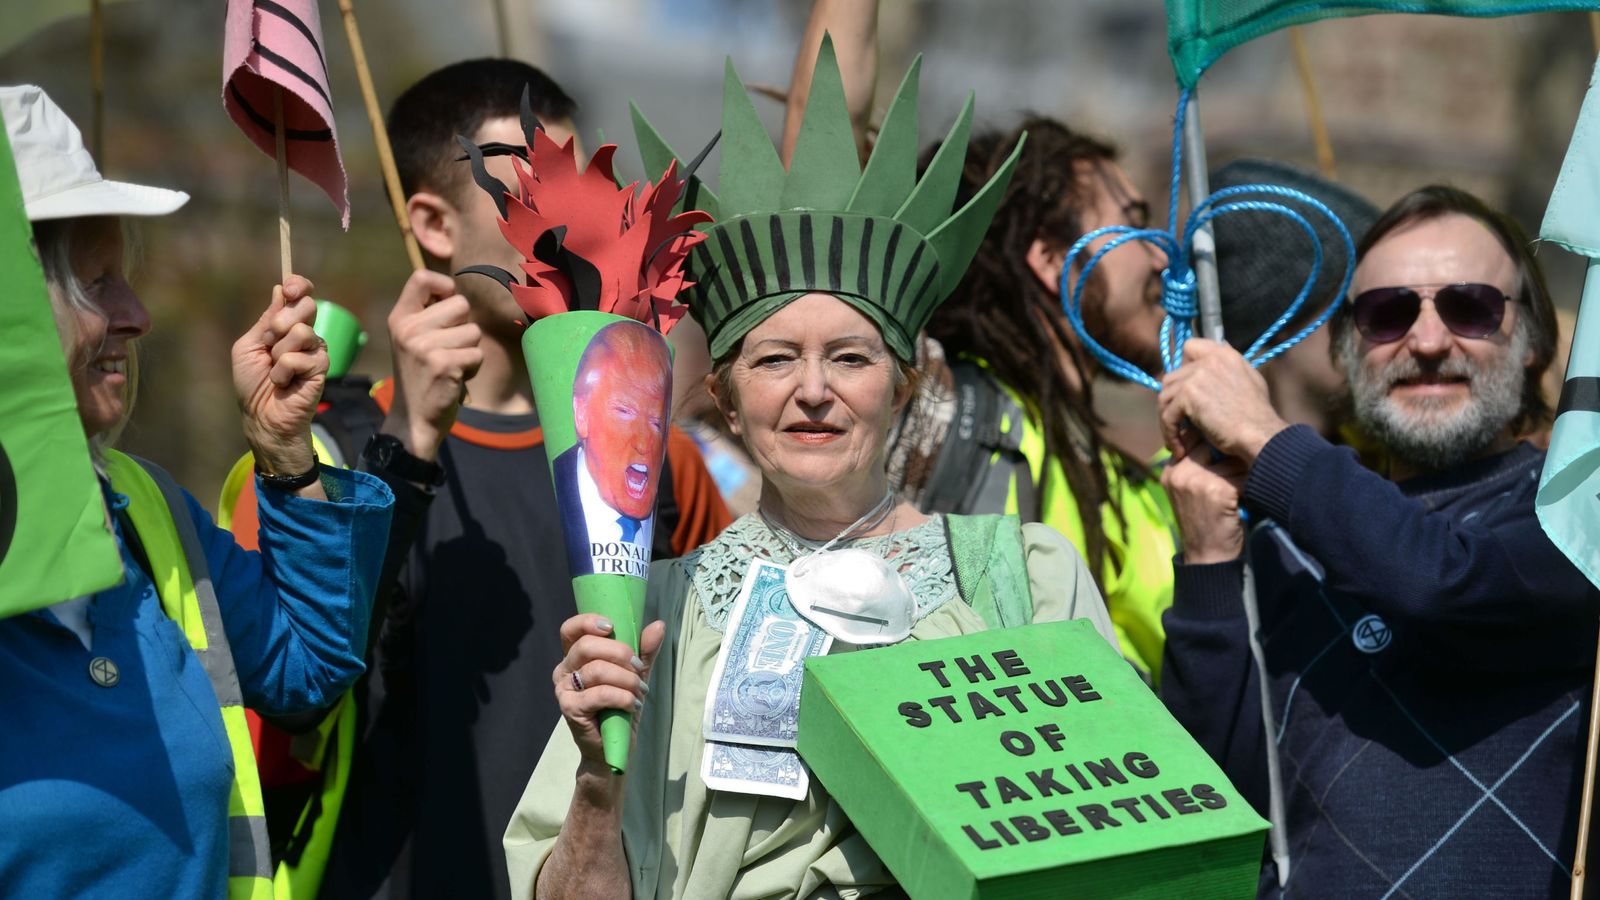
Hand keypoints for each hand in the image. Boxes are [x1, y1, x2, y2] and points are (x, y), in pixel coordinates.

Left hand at [233, 275, 324, 475]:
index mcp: (286, 325)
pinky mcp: (322, 368)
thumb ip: (267, 319)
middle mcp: (305, 334)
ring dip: (278, 352)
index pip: (301, 296)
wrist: (261, 416)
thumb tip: (279, 290)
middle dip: (282, 321)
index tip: (289, 288)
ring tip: (275, 371)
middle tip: (270, 341)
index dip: (298, 285)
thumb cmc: (252, 384)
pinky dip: (284, 371)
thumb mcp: (249, 346)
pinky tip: (284, 383)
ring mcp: (315, 351)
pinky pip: (300, 357)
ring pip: (302, 332)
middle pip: (306, 306)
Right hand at [378, 270, 482, 460]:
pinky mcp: (443, 365)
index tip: (446, 304)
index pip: (422, 278)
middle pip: (461, 305)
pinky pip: (477, 355)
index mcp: (399, 319)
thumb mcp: (412, 341)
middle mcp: (409, 330)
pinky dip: (472, 368)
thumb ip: (428, 315)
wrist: (412, 420)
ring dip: (469, 351)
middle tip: (447, 350)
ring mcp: (425, 347)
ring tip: (450, 366)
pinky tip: (454, 379)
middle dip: (464, 327)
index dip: (444, 286)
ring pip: (473, 332)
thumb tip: (457, 292)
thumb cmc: (420, 377)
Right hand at [554, 614, 667, 769]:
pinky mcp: (570, 708)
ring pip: (597, 669)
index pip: (571, 629)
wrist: (614, 749)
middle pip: (586, 646)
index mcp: (575, 657)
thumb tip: (658, 625)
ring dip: (626, 679)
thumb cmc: (620, 708)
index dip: (588, 621)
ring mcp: (564, 689)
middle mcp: (564, 670)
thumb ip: (644, 650)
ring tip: (639, 692)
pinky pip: (600, 693)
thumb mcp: (636, 675)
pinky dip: (623, 697)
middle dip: (620, 653)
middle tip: (638, 669)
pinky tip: (633, 705)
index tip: (612, 625)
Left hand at [1159, 338, 1288, 465]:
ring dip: (1167, 418)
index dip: (1183, 366)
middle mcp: (1210, 360)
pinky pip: (1167, 416)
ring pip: (1165, 396)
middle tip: (1178, 419)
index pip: (1190, 347)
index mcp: (1224, 354)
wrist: (1260, 434)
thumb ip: (1231, 365)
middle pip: (1172, 376)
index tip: (1186, 387)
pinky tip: (1178, 449)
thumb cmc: (1257, 415)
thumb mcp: (1251, 379)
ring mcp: (1197, 376)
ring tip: (1176, 436)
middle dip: (1172, 399)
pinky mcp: (1188, 395)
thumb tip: (1222, 346)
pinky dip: (1169, 434)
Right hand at [1162, 450, 1248, 563]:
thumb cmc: (1204, 524)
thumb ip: (1196, 468)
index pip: (1192, 438)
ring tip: (1242, 491)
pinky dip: (1249, 489)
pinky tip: (1245, 502)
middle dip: (1230, 456)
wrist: (1207, 558)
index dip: (1213, 444)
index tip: (1226, 456)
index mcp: (1171, 471)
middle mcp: (1179, 472)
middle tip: (1238, 474)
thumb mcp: (1191, 493)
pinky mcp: (1216, 490)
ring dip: (1243, 474)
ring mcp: (1196, 480)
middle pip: (1212, 445)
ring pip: (1231, 461)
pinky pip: (1242, 477)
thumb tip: (1221, 442)